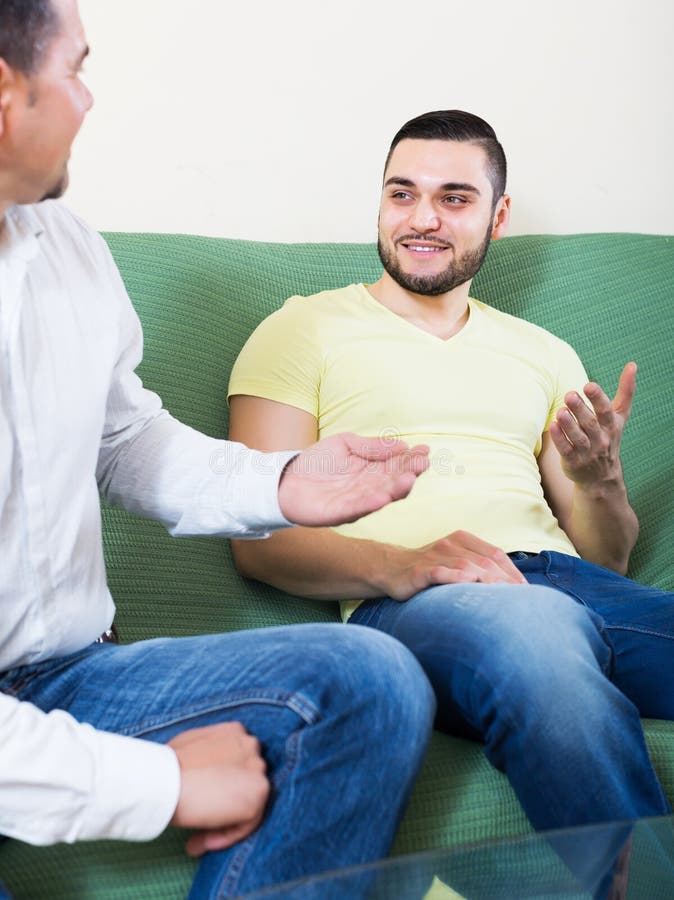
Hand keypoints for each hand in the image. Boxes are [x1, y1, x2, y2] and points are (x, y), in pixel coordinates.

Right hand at [169, 722, 269, 857]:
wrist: (166, 781)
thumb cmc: (167, 766)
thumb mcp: (187, 745)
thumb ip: (206, 752)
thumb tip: (199, 769)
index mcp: (235, 732)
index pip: (236, 763)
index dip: (219, 786)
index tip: (200, 802)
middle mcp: (251, 745)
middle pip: (244, 782)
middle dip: (222, 804)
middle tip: (200, 824)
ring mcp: (258, 767)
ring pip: (247, 803)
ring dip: (223, 824)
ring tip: (198, 840)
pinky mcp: (259, 792)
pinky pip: (247, 823)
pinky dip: (227, 836)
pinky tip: (203, 842)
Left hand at [278, 433, 428, 526]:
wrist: (285, 480)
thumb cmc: (316, 462)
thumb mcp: (345, 444)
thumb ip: (371, 446)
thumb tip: (402, 445)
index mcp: (372, 471)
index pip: (397, 465)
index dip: (411, 458)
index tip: (425, 449)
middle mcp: (369, 488)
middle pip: (394, 482)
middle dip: (409, 473)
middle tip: (422, 464)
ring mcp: (356, 502)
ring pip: (380, 496)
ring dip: (395, 490)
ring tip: (408, 479)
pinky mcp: (339, 514)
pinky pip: (357, 509)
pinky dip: (370, 504)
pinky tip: (383, 497)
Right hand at [382, 530, 526, 600]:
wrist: (390, 568)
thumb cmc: (429, 569)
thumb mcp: (455, 561)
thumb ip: (478, 567)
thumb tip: (510, 586)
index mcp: (462, 539)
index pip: (495, 554)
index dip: (513, 572)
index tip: (526, 591)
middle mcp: (450, 544)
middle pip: (485, 561)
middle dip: (506, 581)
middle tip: (520, 600)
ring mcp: (435, 556)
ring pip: (467, 566)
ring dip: (488, 581)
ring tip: (504, 597)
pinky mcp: (420, 571)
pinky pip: (440, 572)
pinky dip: (455, 576)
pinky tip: (469, 582)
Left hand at [549, 362, 635, 488]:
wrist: (602, 476)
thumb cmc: (608, 437)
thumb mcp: (620, 416)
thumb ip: (625, 391)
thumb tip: (632, 364)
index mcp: (611, 426)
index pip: (606, 410)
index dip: (598, 398)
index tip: (589, 385)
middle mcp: (601, 439)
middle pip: (590, 423)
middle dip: (580, 408)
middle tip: (569, 394)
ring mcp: (587, 452)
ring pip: (578, 437)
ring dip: (569, 424)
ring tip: (561, 410)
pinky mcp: (573, 462)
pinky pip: (566, 450)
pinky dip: (559, 439)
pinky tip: (553, 426)